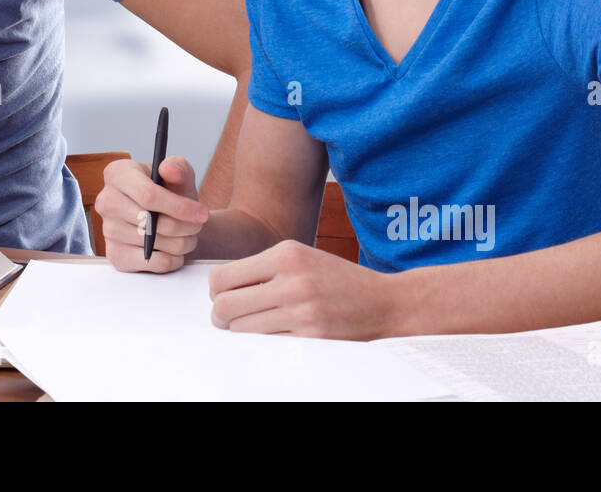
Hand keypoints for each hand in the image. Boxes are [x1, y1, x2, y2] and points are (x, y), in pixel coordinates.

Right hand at [94, 155, 208, 272]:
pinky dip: (173, 259)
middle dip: (185, 226)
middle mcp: (106, 201)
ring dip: (182, 242)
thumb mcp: (180, 176)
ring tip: (187, 234)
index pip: (148, 196)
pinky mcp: (116, 255)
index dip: (179, 207)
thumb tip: (169, 169)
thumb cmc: (171, 192)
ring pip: (156, 244)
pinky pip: (154, 263)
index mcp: (117, 174)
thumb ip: (179, 168)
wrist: (167, 217)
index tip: (202, 213)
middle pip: (152, 223)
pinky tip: (175, 248)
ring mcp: (108, 230)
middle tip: (198, 224)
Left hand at [209, 240, 397, 339]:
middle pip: (226, 305)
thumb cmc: (338, 280)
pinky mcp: (312, 338)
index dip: (215, 292)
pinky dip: (263, 343)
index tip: (221, 297)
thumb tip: (220, 287)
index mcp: (285, 254)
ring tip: (253, 326)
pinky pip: (267, 345)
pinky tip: (274, 335)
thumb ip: (263, 268)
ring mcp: (302, 311)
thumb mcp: (302, 257)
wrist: (385, 303)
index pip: (223, 277)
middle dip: (220, 316)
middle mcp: (292, 280)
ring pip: (242, 329)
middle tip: (226, 319)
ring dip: (241, 332)